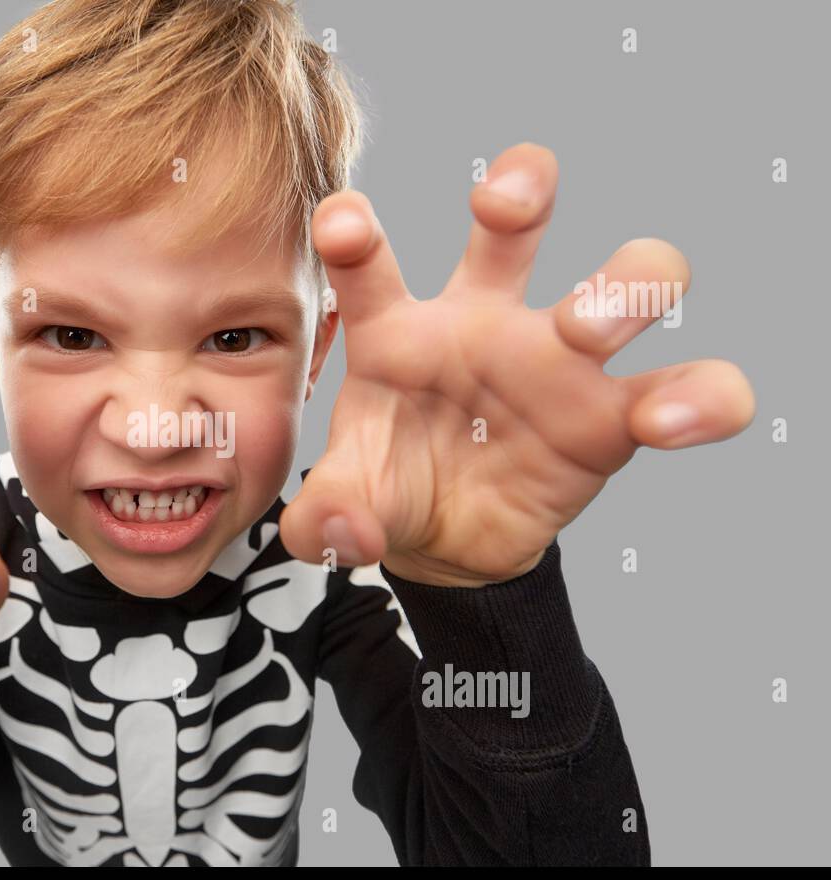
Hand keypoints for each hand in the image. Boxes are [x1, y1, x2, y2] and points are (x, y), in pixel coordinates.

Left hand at [280, 143, 755, 586]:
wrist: (448, 541)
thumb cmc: (391, 491)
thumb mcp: (346, 506)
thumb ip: (326, 518)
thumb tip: (341, 535)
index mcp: (398, 333)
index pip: (369, 265)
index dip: (354, 233)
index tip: (342, 221)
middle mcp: (481, 324)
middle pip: (515, 224)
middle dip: (522, 193)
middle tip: (506, 211)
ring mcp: (557, 363)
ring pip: (624, 283)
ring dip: (619, 289)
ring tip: (585, 330)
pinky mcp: (614, 417)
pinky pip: (685, 389)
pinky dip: (699, 397)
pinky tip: (668, 421)